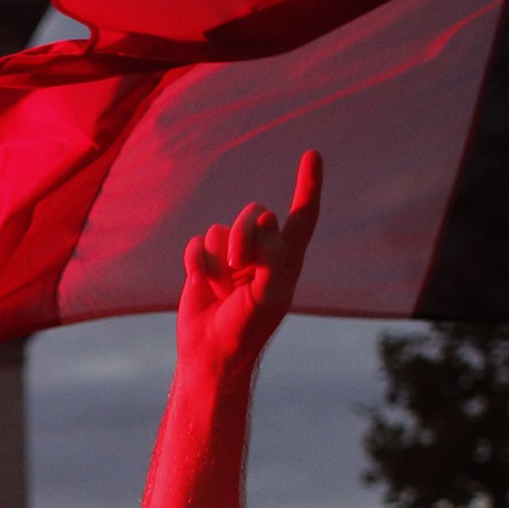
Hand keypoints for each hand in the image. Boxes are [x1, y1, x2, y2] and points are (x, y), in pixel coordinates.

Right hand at [176, 150, 322, 373]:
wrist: (211, 353)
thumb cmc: (246, 329)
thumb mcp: (269, 296)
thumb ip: (272, 257)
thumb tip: (264, 220)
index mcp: (287, 259)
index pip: (303, 215)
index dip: (308, 185)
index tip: (313, 154)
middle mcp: (262, 252)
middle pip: (255, 214)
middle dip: (244, 236)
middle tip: (239, 267)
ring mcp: (232, 256)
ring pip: (222, 228)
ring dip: (217, 258)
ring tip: (220, 287)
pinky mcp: (204, 262)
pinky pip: (198, 242)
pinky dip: (196, 262)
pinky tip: (199, 284)